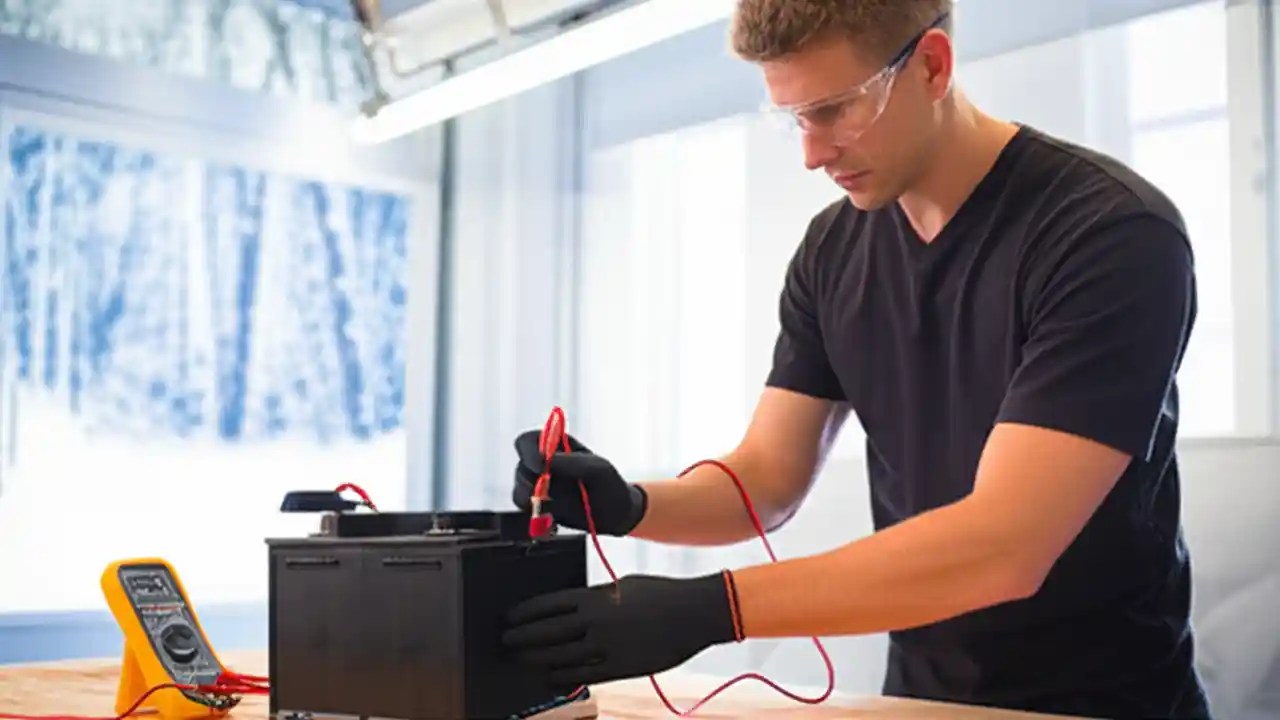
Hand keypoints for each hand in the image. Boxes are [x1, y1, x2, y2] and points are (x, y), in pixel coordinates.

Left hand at [502, 573, 740, 687]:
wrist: (693, 613)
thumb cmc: (661, 593)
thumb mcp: (623, 585)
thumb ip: (597, 597)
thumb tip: (575, 607)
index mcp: (595, 597)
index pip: (548, 605)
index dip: (525, 612)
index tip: (510, 617)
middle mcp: (595, 622)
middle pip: (547, 632)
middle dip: (522, 637)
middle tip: (506, 641)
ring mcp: (606, 647)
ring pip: (560, 656)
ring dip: (537, 658)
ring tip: (522, 659)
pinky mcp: (619, 667)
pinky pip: (583, 675)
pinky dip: (562, 676)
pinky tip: (550, 677)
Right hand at [512, 430, 647, 535]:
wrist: (616, 515)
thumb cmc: (610, 484)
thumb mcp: (597, 469)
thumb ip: (571, 463)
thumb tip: (545, 460)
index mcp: (557, 446)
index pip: (528, 440)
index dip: (528, 451)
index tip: (541, 465)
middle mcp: (544, 463)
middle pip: (521, 467)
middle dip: (533, 480)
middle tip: (549, 491)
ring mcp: (540, 485)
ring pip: (519, 489)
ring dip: (534, 499)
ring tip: (555, 505)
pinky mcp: (539, 506)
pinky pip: (525, 508)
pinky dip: (535, 513)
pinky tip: (552, 517)